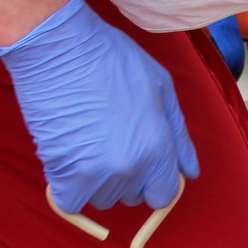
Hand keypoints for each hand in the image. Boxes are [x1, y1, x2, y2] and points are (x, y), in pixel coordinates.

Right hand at [0, 0, 198, 210]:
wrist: (58, 46)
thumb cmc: (111, 59)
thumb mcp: (161, 88)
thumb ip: (178, 136)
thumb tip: (189, 173)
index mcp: (158, 148)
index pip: (163, 195)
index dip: (153, 182)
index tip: (141, 165)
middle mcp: (131, 167)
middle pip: (131, 196)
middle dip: (125, 176)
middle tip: (108, 139)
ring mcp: (95, 172)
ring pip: (101, 197)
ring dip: (95, 179)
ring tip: (87, 141)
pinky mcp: (62, 171)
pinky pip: (69, 201)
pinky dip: (67, 187)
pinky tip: (67, 158)